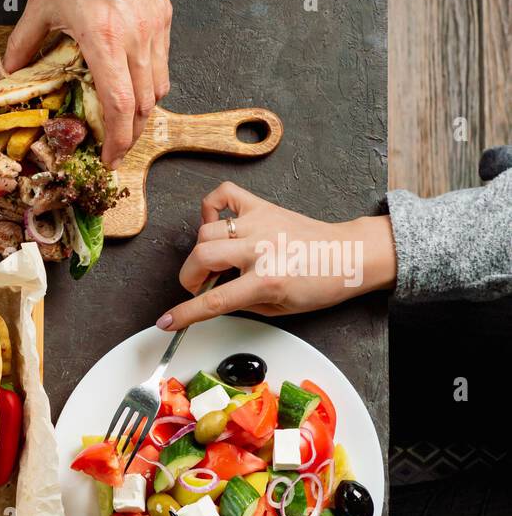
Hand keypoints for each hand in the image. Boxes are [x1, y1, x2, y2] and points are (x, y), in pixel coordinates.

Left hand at [0, 0, 170, 166]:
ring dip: (144, 110)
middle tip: (117, 147)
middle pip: (145, 105)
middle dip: (132, 133)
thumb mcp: (42, 4)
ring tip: (126, 121)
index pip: (121, 106)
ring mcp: (155, 26)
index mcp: (105, 40)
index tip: (110, 156)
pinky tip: (133, 83)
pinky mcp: (163, 15)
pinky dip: (150, 81)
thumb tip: (6, 72)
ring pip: (159, 85)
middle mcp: (137, 37)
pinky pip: (162, 61)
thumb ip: (23, 45)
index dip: (118, 139)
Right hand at [157, 181, 397, 330]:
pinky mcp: (262, 206)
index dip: (184, 314)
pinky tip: (216, 224)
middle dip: (190, 277)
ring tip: (216, 261)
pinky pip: (224, 194)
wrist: (349, 255)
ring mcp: (260, 222)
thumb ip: (241, 303)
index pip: (214, 300)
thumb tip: (212, 299)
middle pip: (201, 257)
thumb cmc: (320, 284)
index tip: (166, 321)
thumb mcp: (279, 308)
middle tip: (201, 286)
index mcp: (267, 279)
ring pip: (206, 232)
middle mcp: (261, 247)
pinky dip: (211, 207)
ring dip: (202, 251)